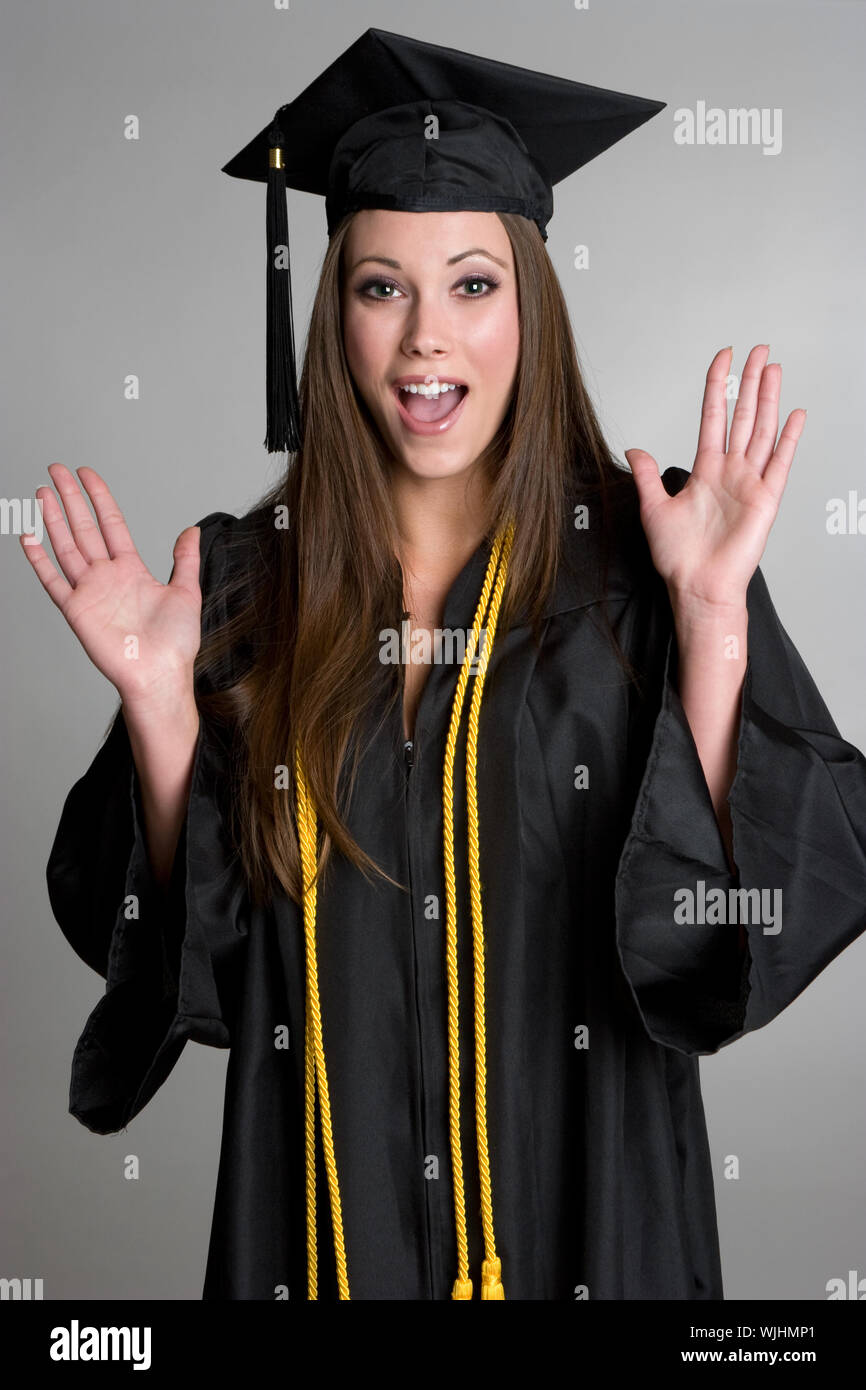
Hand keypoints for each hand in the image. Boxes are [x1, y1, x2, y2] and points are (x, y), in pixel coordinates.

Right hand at [20, 463, 202, 709]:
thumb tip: (193, 529)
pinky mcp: (76, 611)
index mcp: (132, 570)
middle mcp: (107, 577)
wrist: (160, 674)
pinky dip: (39, 560)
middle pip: (83, 528)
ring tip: (41, 493)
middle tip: (55, 470)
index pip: (111, 524)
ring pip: (65, 547)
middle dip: (70, 498)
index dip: (99, 498)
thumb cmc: (175, 643)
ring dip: (53, 520)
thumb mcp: (187, 591)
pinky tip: (29, 537)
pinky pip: (53, 581)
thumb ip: (184, 559)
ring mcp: (90, 592)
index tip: (87, 474)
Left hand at [624, 345, 805, 607]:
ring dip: (768, 398)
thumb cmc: (678, 557)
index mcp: (705, 470)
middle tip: (759, 349)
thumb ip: (646, 476)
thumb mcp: (652, 509)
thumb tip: (633, 450)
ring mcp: (750, 483)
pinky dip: (789, 438)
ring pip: (762, 430)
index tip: (724, 359)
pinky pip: (781, 463)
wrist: (696, 587)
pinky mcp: (766, 499)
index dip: (718, 386)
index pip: (714, 416)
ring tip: (773, 368)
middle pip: (744, 415)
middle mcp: (730, 472)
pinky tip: (796, 414)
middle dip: (751, 381)